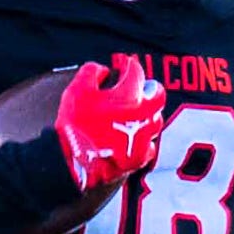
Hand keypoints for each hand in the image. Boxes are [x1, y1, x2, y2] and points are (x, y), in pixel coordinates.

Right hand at [54, 54, 167, 189]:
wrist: (76, 168)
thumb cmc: (76, 128)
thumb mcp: (76, 91)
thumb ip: (90, 73)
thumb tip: (103, 71)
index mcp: (130, 96)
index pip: (136, 71)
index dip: (127, 65)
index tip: (122, 65)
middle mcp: (144, 115)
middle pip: (157, 94)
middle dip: (148, 87)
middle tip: (137, 87)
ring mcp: (145, 138)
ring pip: (155, 119)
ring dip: (146, 113)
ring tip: (132, 114)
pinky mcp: (141, 158)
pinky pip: (149, 144)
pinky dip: (142, 139)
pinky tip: (130, 138)